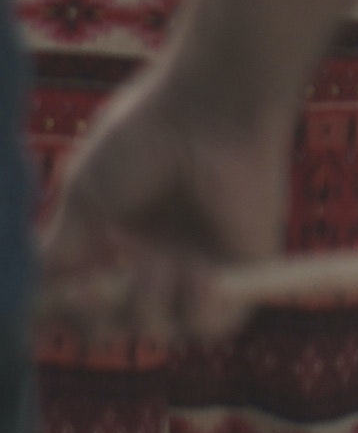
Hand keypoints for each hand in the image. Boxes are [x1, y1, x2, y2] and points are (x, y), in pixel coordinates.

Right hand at [39, 64, 292, 343]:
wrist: (212, 103)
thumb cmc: (147, 134)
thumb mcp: (85, 197)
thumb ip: (61, 254)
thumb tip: (35, 303)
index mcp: (121, 236)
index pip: (87, 302)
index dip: (63, 317)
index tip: (40, 315)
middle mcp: (161, 253)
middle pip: (120, 326)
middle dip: (95, 321)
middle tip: (90, 287)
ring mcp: (203, 260)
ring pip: (166, 330)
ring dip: (147, 308)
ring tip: (154, 263)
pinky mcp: (247, 263)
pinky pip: (220, 322)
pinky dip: (201, 312)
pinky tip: (197, 276)